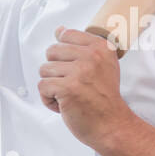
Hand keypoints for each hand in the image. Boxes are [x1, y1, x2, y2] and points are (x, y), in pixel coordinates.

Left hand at [37, 26, 136, 150]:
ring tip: (70, 95)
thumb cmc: (104, 98)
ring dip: (52, 86)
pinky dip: (49, 99)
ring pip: (44, 70)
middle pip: (51, 52)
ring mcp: (79, 71)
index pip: (66, 35)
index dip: (63, 54)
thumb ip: (81, 46)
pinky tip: (65, 104)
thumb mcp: (102, 65)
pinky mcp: (67, 88)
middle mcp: (91, 56)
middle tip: (73, 85)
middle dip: (56, 71)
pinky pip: (42, 87)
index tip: (75, 69)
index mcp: (100, 47)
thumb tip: (59, 30)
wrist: (112, 125)